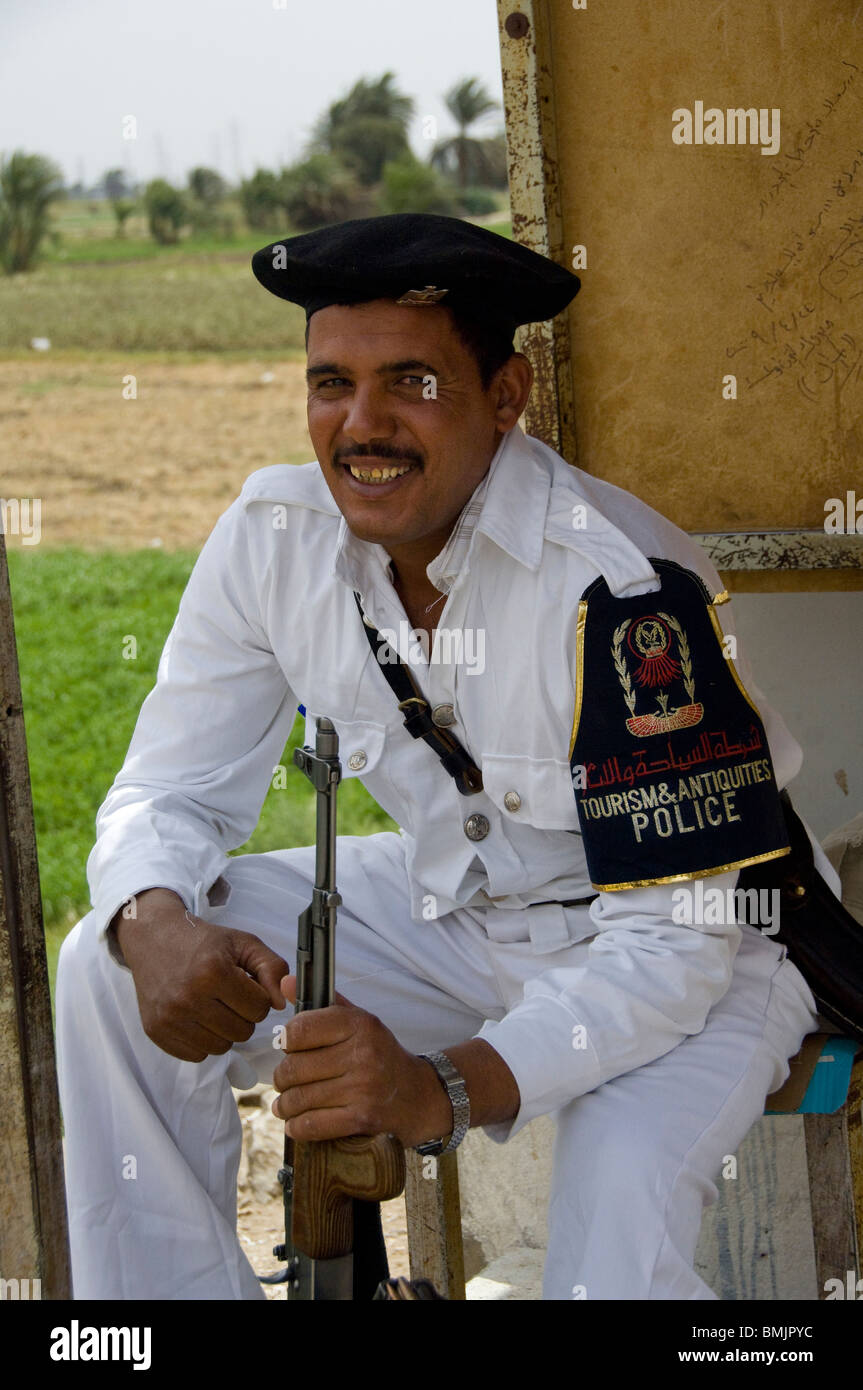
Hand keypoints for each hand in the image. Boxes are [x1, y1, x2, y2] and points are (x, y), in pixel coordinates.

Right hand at [113, 888, 287, 1061]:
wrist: (154, 938)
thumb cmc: (204, 942)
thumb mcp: (244, 943)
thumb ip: (273, 968)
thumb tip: (281, 1004)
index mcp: (212, 971)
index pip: (260, 1008)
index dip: (258, 996)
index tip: (245, 983)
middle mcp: (188, 997)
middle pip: (242, 1032)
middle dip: (243, 1014)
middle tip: (229, 995)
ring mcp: (169, 1017)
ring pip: (221, 1047)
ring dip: (225, 1030)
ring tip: (214, 1005)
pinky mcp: (156, 1031)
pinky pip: (197, 1055)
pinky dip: (203, 1040)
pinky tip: (197, 1016)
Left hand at [272, 976, 451, 1147]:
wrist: (418, 1095)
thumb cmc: (381, 1055)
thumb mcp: (359, 1021)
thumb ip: (323, 1002)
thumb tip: (285, 982)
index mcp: (360, 1024)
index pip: (300, 1030)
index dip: (287, 1041)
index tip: (289, 1047)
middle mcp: (363, 1054)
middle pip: (294, 1068)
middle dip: (282, 1077)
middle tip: (286, 1080)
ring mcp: (363, 1088)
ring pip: (298, 1099)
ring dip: (285, 1104)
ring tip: (287, 1103)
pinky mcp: (362, 1118)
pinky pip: (311, 1125)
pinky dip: (297, 1126)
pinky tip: (296, 1122)